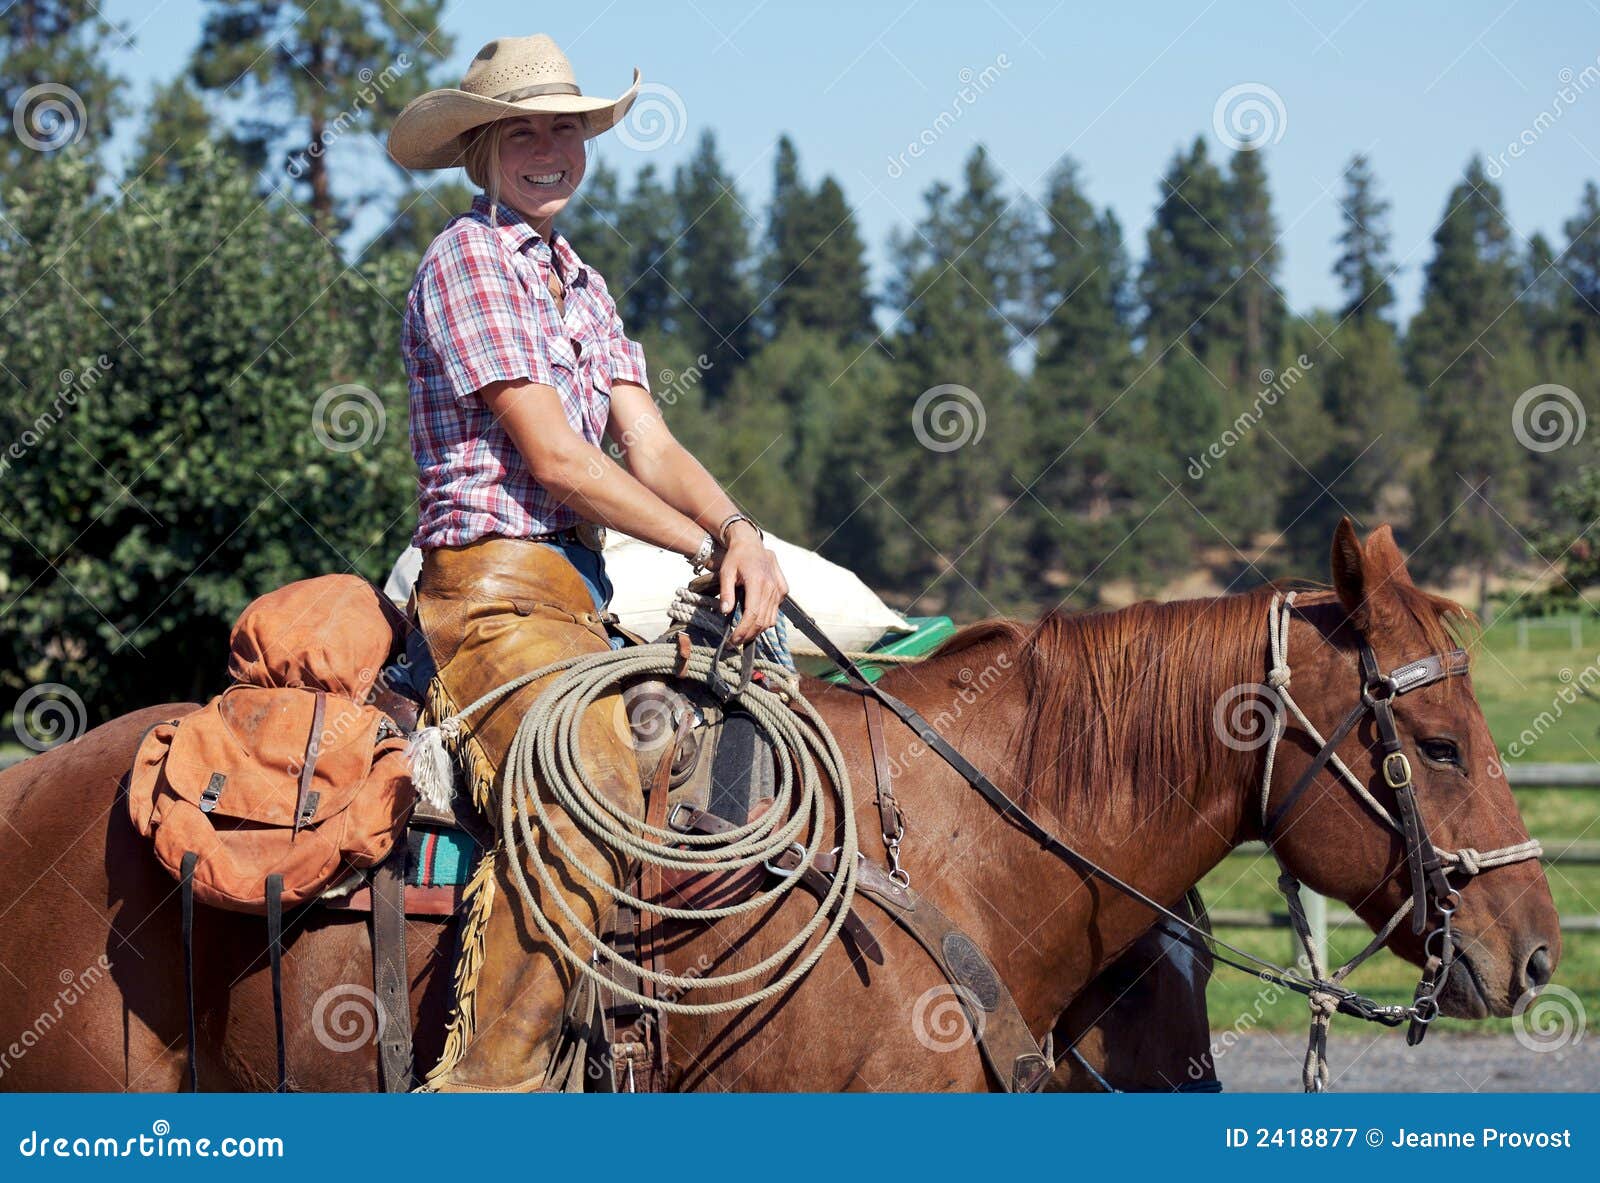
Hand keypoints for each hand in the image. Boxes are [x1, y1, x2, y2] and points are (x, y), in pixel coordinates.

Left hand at [714, 522, 787, 644]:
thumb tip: (725, 612)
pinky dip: (766, 620)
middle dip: (748, 635)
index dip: (743, 630)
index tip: (733, 640)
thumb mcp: (726, 572)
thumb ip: (726, 592)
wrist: (751, 543)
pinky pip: (776, 611)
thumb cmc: (736, 558)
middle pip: (762, 620)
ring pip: (771, 619)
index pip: (752, 614)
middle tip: (736, 642)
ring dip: (757, 631)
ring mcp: (779, 589)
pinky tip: (755, 621)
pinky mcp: (783, 590)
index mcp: (758, 582)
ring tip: (744, 635)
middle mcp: (771, 587)